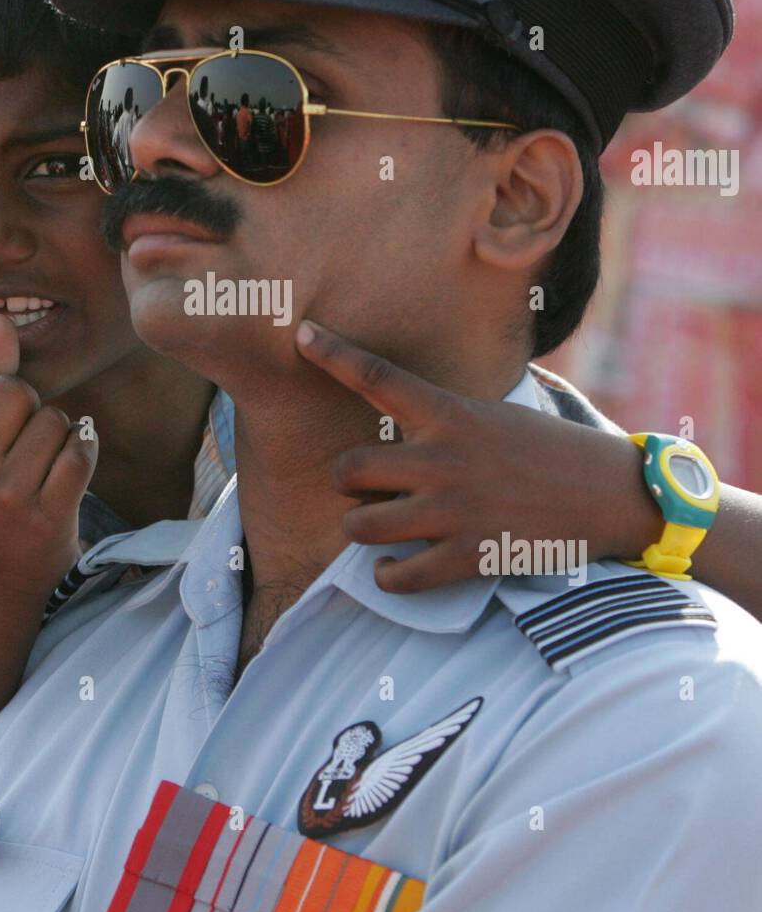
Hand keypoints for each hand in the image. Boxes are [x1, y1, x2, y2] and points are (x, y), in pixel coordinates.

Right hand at [0, 283, 96, 601]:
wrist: (2, 572)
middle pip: (17, 392)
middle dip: (33, 407)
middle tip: (22, 445)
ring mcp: (2, 493)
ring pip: (55, 421)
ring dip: (60, 436)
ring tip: (40, 468)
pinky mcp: (43, 513)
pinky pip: (80, 451)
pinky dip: (84, 452)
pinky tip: (68, 473)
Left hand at [295, 318, 648, 591]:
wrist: (610, 493)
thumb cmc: (547, 451)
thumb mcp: (493, 416)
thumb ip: (443, 421)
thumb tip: (397, 428)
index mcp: (450, 415)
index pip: (379, 378)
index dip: (334, 355)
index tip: (302, 334)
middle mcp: (443, 459)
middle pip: (348, 470)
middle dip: (346, 483)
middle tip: (364, 489)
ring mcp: (454, 509)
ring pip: (361, 527)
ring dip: (361, 531)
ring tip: (378, 530)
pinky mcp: (471, 555)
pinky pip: (400, 577)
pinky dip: (389, 577)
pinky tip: (396, 569)